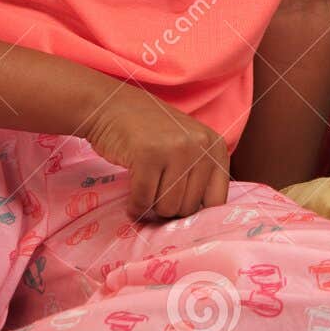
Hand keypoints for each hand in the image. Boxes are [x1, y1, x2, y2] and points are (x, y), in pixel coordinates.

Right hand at [78, 83, 230, 219]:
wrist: (112, 106)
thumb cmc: (150, 134)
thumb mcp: (187, 147)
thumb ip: (199, 175)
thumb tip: (201, 224)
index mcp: (216, 147)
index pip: (217, 200)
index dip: (196, 214)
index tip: (177, 212)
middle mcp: (201, 146)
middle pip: (189, 208)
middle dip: (168, 210)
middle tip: (154, 197)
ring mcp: (176, 149)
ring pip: (167, 207)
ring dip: (151, 208)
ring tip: (145, 192)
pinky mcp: (149, 155)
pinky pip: (143, 200)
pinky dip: (135, 207)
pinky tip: (131, 201)